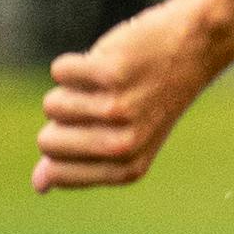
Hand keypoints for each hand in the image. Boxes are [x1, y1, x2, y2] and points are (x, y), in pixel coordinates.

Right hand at [31, 0, 233, 193]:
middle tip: (100, 103)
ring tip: (109, 83)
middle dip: (62, 120)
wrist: (194, 48)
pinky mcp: (112, 73)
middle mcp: (126, 144)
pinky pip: (60, 71)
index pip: (56, 172)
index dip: (62, 145)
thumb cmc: (151, 96)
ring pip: (52, 105)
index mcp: (128, 168)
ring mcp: (119, 109)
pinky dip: (75, 62)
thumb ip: (81, 163)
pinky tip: (110, 61)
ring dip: (71, 89)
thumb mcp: (124, 140)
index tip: (90, 129)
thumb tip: (39, 185)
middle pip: (47, 141)